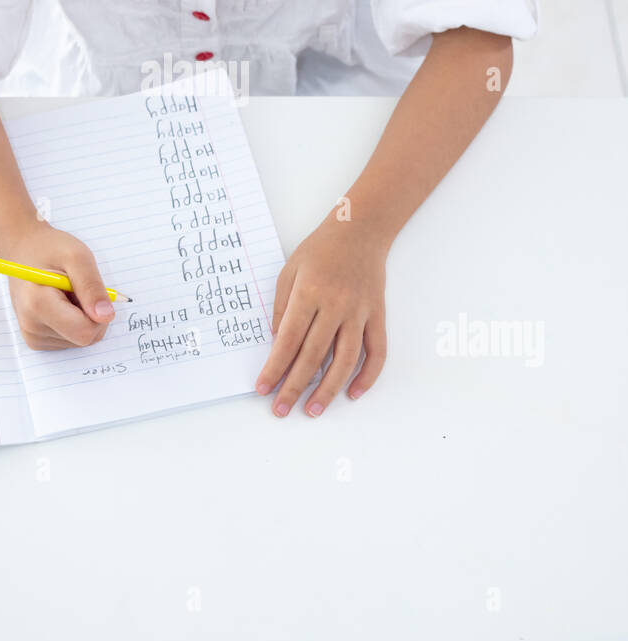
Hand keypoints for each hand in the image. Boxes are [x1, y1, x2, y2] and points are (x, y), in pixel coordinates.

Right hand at [0, 219, 115, 350]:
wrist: (24, 250)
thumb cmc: (50, 249)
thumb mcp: (77, 257)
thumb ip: (91, 287)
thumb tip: (106, 317)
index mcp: (37, 305)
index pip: (85, 332)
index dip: (97, 312)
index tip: (88, 290)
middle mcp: (31, 327)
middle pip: (84, 339)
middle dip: (91, 314)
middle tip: (76, 288)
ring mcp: (33, 337)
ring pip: (80, 340)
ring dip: (82, 316)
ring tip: (65, 293)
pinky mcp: (37, 341)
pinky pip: (71, 339)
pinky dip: (74, 322)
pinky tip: (61, 303)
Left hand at [255, 212, 389, 416]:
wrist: (360, 230)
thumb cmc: (320, 250)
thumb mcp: (289, 271)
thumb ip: (281, 308)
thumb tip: (278, 343)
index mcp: (309, 293)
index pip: (289, 340)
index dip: (275, 367)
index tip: (263, 388)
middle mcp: (336, 305)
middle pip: (313, 356)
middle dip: (294, 387)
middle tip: (281, 410)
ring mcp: (359, 312)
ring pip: (345, 360)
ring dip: (329, 389)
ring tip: (314, 410)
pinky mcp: (377, 316)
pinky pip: (377, 351)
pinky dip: (368, 375)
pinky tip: (354, 393)